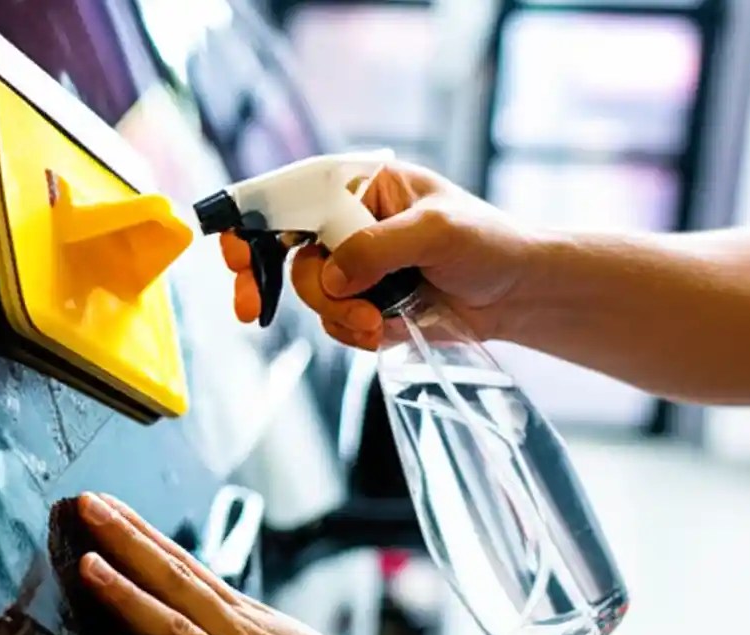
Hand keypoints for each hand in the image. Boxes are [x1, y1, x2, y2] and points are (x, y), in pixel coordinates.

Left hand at [75, 492, 429, 634]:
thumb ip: (236, 623)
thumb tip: (194, 598)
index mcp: (248, 617)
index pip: (186, 563)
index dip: (144, 533)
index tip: (109, 505)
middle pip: (175, 579)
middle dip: (128, 541)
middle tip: (89, 507)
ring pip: (173, 630)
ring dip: (129, 595)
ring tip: (90, 566)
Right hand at [220, 161, 541, 348]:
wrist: (517, 294)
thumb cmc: (488, 243)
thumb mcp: (439, 230)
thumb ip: (379, 246)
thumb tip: (334, 274)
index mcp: (360, 186)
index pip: (290, 194)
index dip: (251, 219)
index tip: (232, 251)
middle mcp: (346, 223)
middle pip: (283, 251)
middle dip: (270, 283)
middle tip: (251, 309)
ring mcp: (351, 267)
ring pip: (308, 293)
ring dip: (335, 313)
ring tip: (376, 319)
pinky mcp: (360, 305)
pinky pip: (331, 323)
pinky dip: (350, 332)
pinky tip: (382, 329)